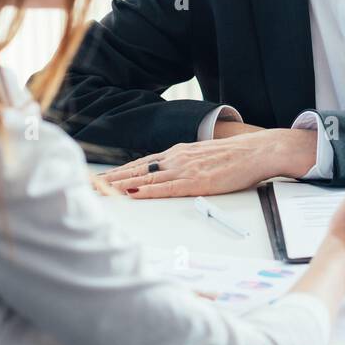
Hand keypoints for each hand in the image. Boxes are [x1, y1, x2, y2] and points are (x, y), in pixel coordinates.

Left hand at [99, 128, 316, 198]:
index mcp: (178, 153)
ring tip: (98, 191)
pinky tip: (131, 194)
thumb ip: (186, 163)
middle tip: (86, 186)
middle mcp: (176, 158)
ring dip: (119, 185)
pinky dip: (145, 190)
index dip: (117, 172)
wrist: (259, 151)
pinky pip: (165, 188)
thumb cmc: (236, 156)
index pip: (140, 163)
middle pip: (135, 169)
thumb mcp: (204, 156)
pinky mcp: (196, 181)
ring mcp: (185, 169)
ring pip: (144, 178)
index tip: (98, 178)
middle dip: (109, 179)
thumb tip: (171, 173)